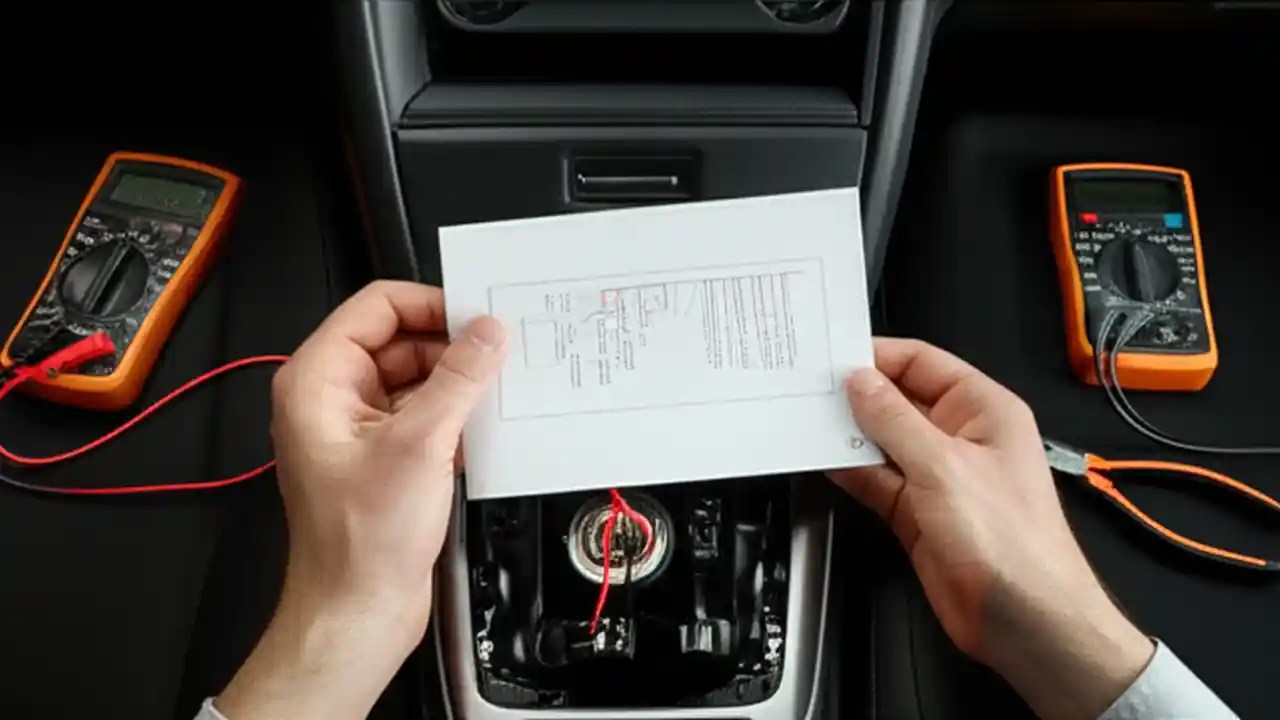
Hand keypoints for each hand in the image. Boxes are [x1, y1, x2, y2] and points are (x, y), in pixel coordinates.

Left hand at [216, 281, 507, 718]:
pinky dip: (456, 415)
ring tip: (502, 387)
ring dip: (458, 383)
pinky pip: (425, 415)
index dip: (431, 304)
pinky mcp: (385, 457)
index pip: (377, 307)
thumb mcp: (420, 445)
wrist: (357, 613)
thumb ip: (458, 380)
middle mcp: (333, 398)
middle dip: (452, 346)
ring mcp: (360, 429)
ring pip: (417, 378)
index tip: (480, 314)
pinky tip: (489, 426)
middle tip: (503, 350)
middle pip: (401, 340)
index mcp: (318, 380)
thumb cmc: (362, 541)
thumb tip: (488, 332)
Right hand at [828, 338, 1152, 719]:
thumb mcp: (944, 466)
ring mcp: (938, 476)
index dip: (877, 357)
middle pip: (897, 401)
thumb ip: (894, 420)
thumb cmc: (1011, 541)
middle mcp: (961, 437)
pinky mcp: (918, 512)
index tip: (833, 358)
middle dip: (856, 396)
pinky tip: (825, 460)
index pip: (922, 363)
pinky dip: (852, 471)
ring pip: (882, 442)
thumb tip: (860, 382)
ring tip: (807, 421)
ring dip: (849, 435)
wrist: (1024, 620)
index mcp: (983, 410)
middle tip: (809, 389)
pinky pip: (877, 480)